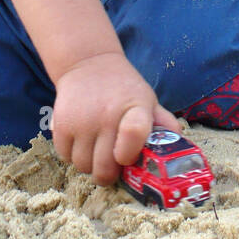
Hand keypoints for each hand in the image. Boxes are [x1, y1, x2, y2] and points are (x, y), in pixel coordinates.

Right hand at [51, 50, 180, 184]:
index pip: (135, 134)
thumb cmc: (124, 89)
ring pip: (83, 166)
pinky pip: (65, 157)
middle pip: (104, 167)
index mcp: (135, 108)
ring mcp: (82, 121)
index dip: (130, 154)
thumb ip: (163, 122)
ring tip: (96, 150)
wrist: (89, 64)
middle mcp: (106, 115)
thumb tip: (178, 143)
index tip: (127, 158)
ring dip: (90, 165)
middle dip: (109, 174)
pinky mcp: (61, 124)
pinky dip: (72, 156)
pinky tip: (82, 141)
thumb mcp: (147, 100)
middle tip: (112, 165)